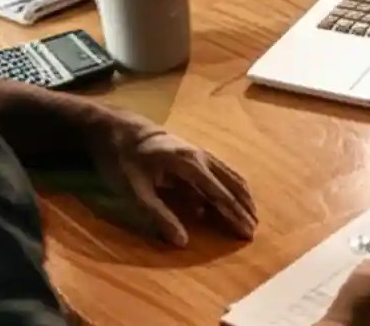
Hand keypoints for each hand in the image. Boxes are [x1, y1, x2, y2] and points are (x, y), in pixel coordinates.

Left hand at [87, 111, 256, 246]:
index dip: (234, 216)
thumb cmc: (122, 160)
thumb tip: (183, 242)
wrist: (116, 128)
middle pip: (230, 185)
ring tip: (251, 215)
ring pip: (229, 175)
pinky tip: (233, 195)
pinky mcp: (193, 153)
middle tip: (254, 230)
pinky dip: (232, 185)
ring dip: (242, 196)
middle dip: (244, 208)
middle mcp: (201, 156)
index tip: (246, 234)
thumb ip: (159, 216)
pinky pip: (221, 170)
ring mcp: (199, 152)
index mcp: (190, 165)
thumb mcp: (134, 191)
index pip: (219, 195)